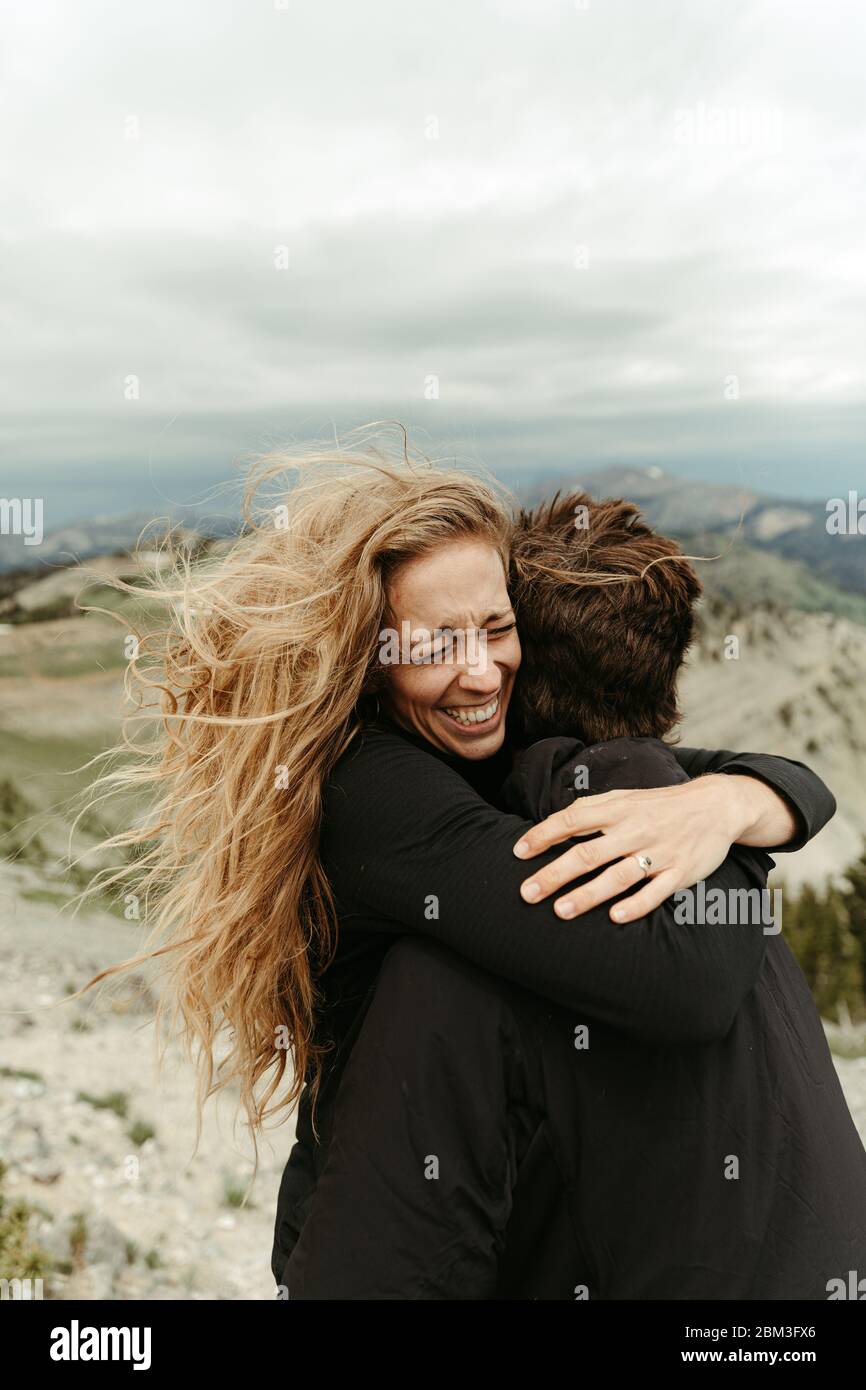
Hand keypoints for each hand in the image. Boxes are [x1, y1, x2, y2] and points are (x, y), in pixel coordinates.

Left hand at [513, 774, 749, 922]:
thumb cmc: (659, 805)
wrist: (716, 805)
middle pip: (588, 853)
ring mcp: (658, 852)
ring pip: (618, 876)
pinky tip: (615, 918)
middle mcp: (635, 829)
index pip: (572, 819)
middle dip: (554, 874)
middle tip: (527, 893)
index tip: (518, 852)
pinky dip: (636, 905)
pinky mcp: (680, 872)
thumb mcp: (625, 798)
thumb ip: (591, 810)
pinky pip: (656, 892)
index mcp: (618, 809)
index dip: (543, 834)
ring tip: (560, 911)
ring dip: (587, 895)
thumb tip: (552, 824)